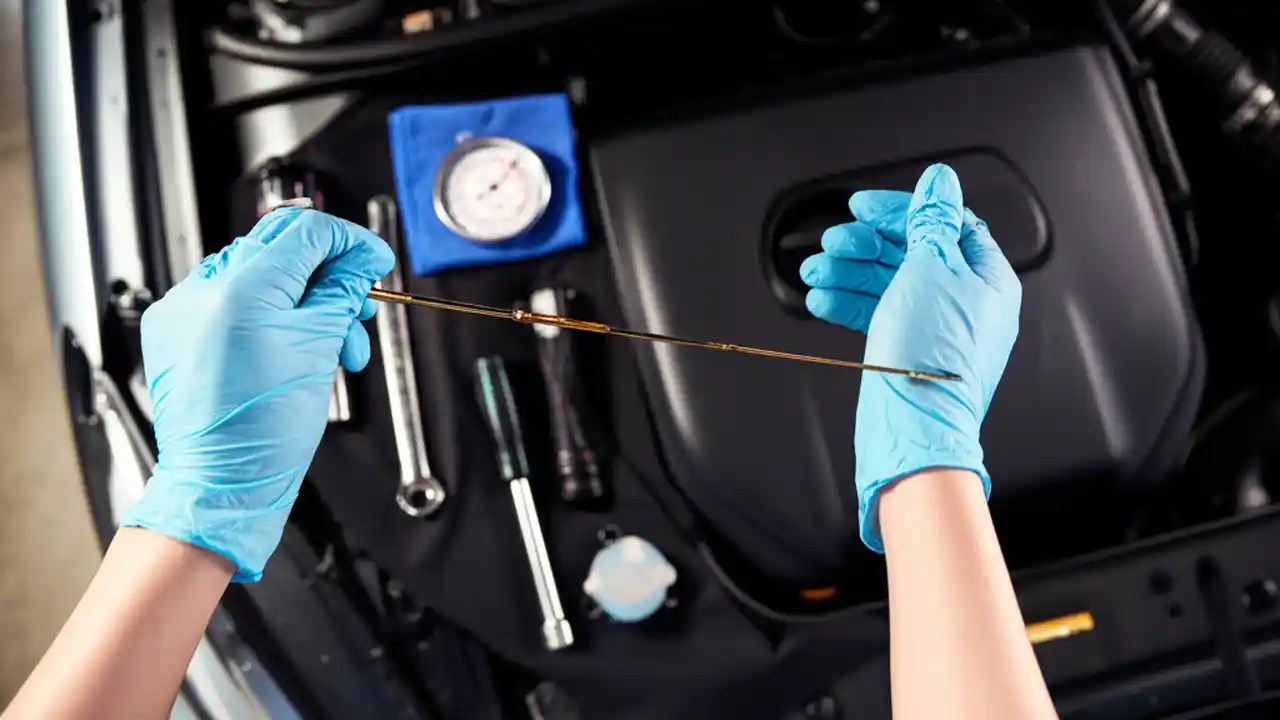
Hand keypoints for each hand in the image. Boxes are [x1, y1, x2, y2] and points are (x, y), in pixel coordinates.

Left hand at [122, 207, 394, 580]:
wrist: (222, 481)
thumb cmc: (266, 432)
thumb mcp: (320, 351)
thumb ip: (341, 293)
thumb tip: (359, 262)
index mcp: (242, 292)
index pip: (306, 233)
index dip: (350, 242)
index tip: (374, 259)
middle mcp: (204, 291)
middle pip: (280, 246)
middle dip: (329, 272)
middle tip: (357, 301)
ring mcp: (184, 308)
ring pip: (259, 273)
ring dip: (304, 297)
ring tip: (332, 341)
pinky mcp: (176, 329)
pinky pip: (230, 299)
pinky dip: (269, 313)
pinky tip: (293, 345)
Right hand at [801, 164, 1020, 551]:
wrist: (917, 428)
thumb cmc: (932, 357)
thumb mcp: (930, 269)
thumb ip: (931, 221)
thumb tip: (940, 180)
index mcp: (986, 278)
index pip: (945, 224)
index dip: (901, 211)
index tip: (862, 207)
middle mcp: (965, 303)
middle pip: (910, 252)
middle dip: (865, 245)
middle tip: (832, 242)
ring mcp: (936, 330)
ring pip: (888, 284)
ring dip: (848, 272)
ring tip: (815, 272)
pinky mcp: (908, 353)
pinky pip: (878, 315)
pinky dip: (849, 303)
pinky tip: (822, 299)